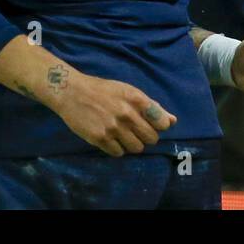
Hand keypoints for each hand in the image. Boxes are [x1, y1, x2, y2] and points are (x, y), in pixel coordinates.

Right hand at [47, 70, 176, 155]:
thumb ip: (151, 106)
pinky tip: (110, 138)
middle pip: (151, 139)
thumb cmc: (102, 90)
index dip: (158, 126)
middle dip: (145, 137)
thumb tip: (172, 121)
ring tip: (121, 134)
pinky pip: (119, 153)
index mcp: (136, 99)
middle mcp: (127, 114)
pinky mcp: (100, 138)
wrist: (71, 92)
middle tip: (133, 130)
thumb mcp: (128, 91)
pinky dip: (117, 148)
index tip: (150, 124)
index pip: (161, 122)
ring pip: (136, 148)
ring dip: (131, 144)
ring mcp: (113, 128)